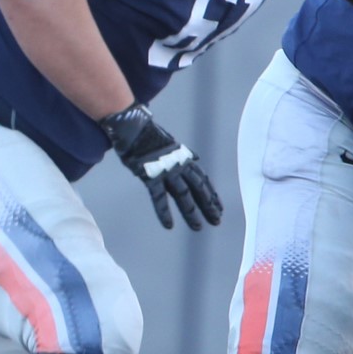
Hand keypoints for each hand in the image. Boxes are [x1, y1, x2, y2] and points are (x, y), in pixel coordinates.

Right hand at [100, 104, 222, 230]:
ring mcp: (166, 171)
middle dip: (208, 206)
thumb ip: (182, 154)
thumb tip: (195, 158)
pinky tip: (168, 225)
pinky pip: (159, 197)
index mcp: (184, 159)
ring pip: (183, 195)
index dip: (212, 195)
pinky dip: (164, 212)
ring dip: (191, 212)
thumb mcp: (170, 144)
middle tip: (217, 221)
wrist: (133, 127)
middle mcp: (179, 166)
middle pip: (198, 189)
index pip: (203, 180)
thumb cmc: (148, 134)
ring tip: (198, 227)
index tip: (219, 208)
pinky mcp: (151, 175)